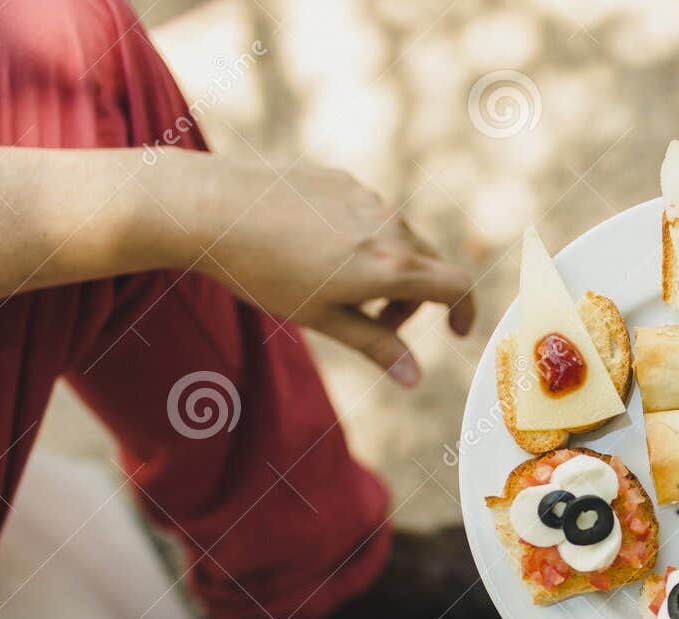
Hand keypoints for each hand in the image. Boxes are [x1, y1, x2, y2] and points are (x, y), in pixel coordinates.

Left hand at [183, 155, 475, 383]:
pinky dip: (363, 240)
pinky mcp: (341, 179)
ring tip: (337, 286)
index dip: (466, 312)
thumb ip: (376, 346)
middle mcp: (390, 226)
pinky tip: (315, 249)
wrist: (211, 208)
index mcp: (391, 266)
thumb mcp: (323, 319)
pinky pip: (370, 215)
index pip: (458, 287)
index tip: (456, 332)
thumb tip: (414, 379)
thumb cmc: (263, 272)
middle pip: (429, 266)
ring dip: (388, 269)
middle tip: (373, 322)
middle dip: (413, 301)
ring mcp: (366, 198)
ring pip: (399, 239)